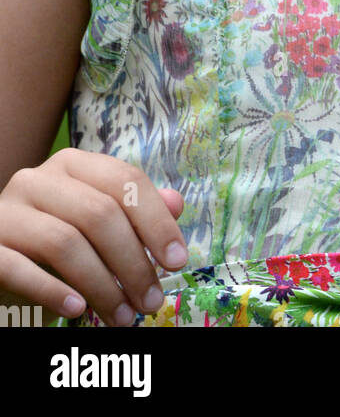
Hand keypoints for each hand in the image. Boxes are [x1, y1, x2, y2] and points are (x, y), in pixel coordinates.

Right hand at [0, 148, 186, 326]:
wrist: (1, 259)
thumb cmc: (55, 241)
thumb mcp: (96, 223)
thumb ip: (135, 210)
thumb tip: (177, 203)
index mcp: (73, 165)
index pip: (125, 181)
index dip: (156, 221)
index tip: (178, 261)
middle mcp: (38, 179)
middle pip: (99, 214)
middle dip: (133, 263)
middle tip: (151, 302)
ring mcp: (8, 211)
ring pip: (65, 243)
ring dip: (102, 286)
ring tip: (123, 317)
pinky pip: (20, 268)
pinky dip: (52, 291)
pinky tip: (77, 310)